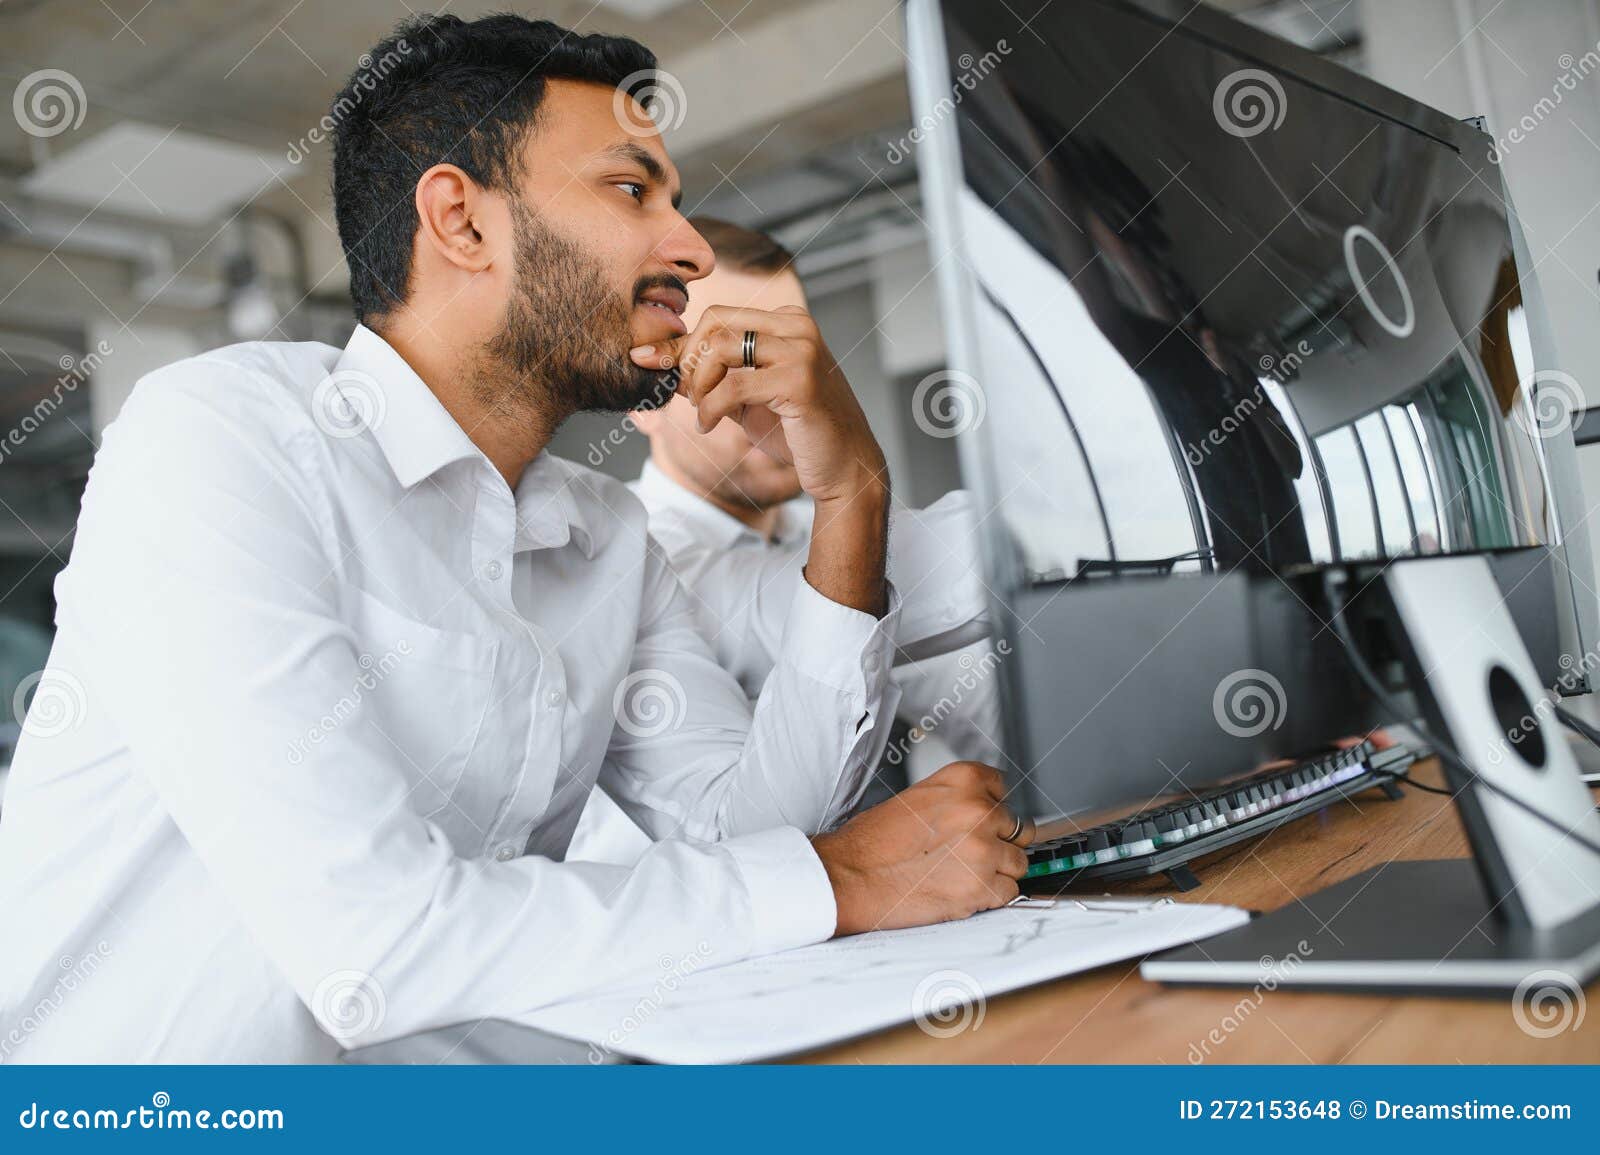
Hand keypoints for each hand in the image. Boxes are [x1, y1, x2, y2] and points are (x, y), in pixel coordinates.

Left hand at [629, 304, 886, 506]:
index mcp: (789, 322)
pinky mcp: (799, 382)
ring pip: (721, 348)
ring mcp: (801, 351)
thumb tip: (657, 358)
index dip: (683, 344)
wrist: (844, 467)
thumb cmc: (798, 432)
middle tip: (688, 397)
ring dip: (698, 385)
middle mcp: (798, 328)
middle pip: (716, 323)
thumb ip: (713, 376)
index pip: (718, 317)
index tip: (654, 363)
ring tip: (702, 412)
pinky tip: (709, 426)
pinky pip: (732, 386)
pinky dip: (710, 408)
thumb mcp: (747, 397)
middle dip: (689, 361)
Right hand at [811, 761, 1034, 935]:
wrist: (850, 876)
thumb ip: (958, 800)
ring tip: (962, 873)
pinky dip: (991, 896)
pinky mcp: (982, 887)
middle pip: (1016, 828)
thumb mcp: (919, 798)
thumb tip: (988, 815)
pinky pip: (1008, 891)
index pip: (1003, 788)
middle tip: (968, 852)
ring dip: (997, 870)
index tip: (983, 820)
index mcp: (963, 780)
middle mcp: (979, 810)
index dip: (992, 807)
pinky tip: (962, 890)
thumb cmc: (873, 841)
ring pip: (1018, 862)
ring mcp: (984, 850)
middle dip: (998, 841)